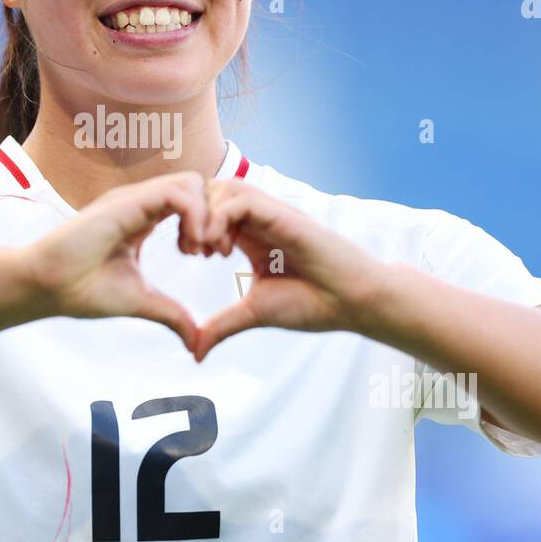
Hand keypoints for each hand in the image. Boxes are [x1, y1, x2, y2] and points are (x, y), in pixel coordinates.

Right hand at [25, 171, 209, 346]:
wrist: (46, 287)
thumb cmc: (82, 291)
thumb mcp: (141, 301)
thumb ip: (171, 313)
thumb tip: (196, 342)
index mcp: (144, 220)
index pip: (192, 202)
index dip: (210, 224)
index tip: (208, 257)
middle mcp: (141, 203)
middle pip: (198, 186)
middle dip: (215, 216)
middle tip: (210, 252)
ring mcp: (134, 199)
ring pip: (192, 183)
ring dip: (206, 215)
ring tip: (197, 250)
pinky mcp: (127, 202)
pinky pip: (177, 192)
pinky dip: (194, 215)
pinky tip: (187, 246)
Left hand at [191, 179, 383, 362]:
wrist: (352, 302)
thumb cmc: (311, 304)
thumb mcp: (253, 313)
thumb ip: (221, 326)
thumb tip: (194, 353)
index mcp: (249, 237)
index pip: (207, 210)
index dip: (189, 225)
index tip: (188, 255)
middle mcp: (257, 220)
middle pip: (209, 191)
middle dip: (191, 216)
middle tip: (191, 251)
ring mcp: (271, 215)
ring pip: (222, 188)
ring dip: (205, 215)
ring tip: (206, 250)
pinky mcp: (283, 216)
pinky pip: (241, 200)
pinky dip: (221, 218)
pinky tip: (222, 250)